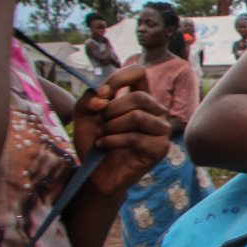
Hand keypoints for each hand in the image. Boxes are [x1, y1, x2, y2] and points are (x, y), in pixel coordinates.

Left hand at [71, 66, 170, 194]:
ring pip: (138, 117)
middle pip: (139, 97)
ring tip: (102, 137)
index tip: (100, 95)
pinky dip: (112, 141)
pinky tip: (104, 146)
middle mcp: (156, 112)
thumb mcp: (84, 116)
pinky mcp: (160, 149)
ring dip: (111, 127)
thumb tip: (101, 97)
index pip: (139, 73)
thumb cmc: (95, 143)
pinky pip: (135, 138)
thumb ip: (89, 99)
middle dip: (111, 110)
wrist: (96, 173)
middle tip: (100, 125)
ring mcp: (162, 131)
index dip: (118, 79)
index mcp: (141, 99)